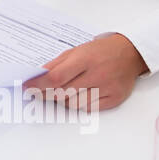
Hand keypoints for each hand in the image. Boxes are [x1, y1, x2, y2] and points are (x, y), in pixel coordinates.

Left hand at [22, 32, 147, 110]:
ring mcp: (108, 88)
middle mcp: (97, 74)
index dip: (39, 85)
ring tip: (65, 90)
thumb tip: (37, 77)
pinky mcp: (115, 99)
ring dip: (64, 99)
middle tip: (40, 92)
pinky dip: (81, 104)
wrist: (130, 52)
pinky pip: (89, 109)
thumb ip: (56, 64)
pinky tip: (81, 94)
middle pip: (63, 93)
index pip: (56, 77)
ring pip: (74, 104)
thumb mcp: (76, 50)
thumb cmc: (100, 51)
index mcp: (85, 59)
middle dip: (47, 94)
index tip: (28, 87)